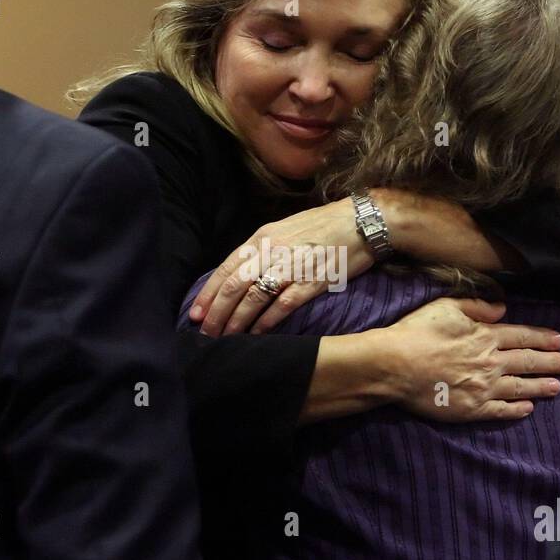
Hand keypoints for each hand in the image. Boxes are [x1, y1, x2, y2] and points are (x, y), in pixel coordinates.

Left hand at [190, 197, 372, 336]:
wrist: (363, 221)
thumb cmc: (324, 226)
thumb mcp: (286, 230)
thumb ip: (264, 250)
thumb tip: (242, 274)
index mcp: (263, 237)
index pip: (226, 268)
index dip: (208, 292)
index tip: (195, 313)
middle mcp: (272, 250)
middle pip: (234, 285)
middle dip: (216, 312)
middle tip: (205, 333)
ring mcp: (292, 266)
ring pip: (253, 297)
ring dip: (236, 321)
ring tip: (225, 338)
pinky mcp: (312, 281)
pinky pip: (282, 305)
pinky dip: (266, 322)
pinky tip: (256, 335)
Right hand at [383, 297, 559, 421]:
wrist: (394, 366)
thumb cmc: (416, 333)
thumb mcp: (446, 306)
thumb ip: (477, 306)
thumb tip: (502, 309)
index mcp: (485, 336)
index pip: (522, 336)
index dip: (543, 338)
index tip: (559, 341)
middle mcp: (490, 363)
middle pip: (528, 362)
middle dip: (551, 362)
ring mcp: (482, 388)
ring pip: (520, 387)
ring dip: (541, 387)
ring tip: (557, 386)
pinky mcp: (471, 409)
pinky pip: (501, 410)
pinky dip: (517, 409)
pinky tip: (528, 408)